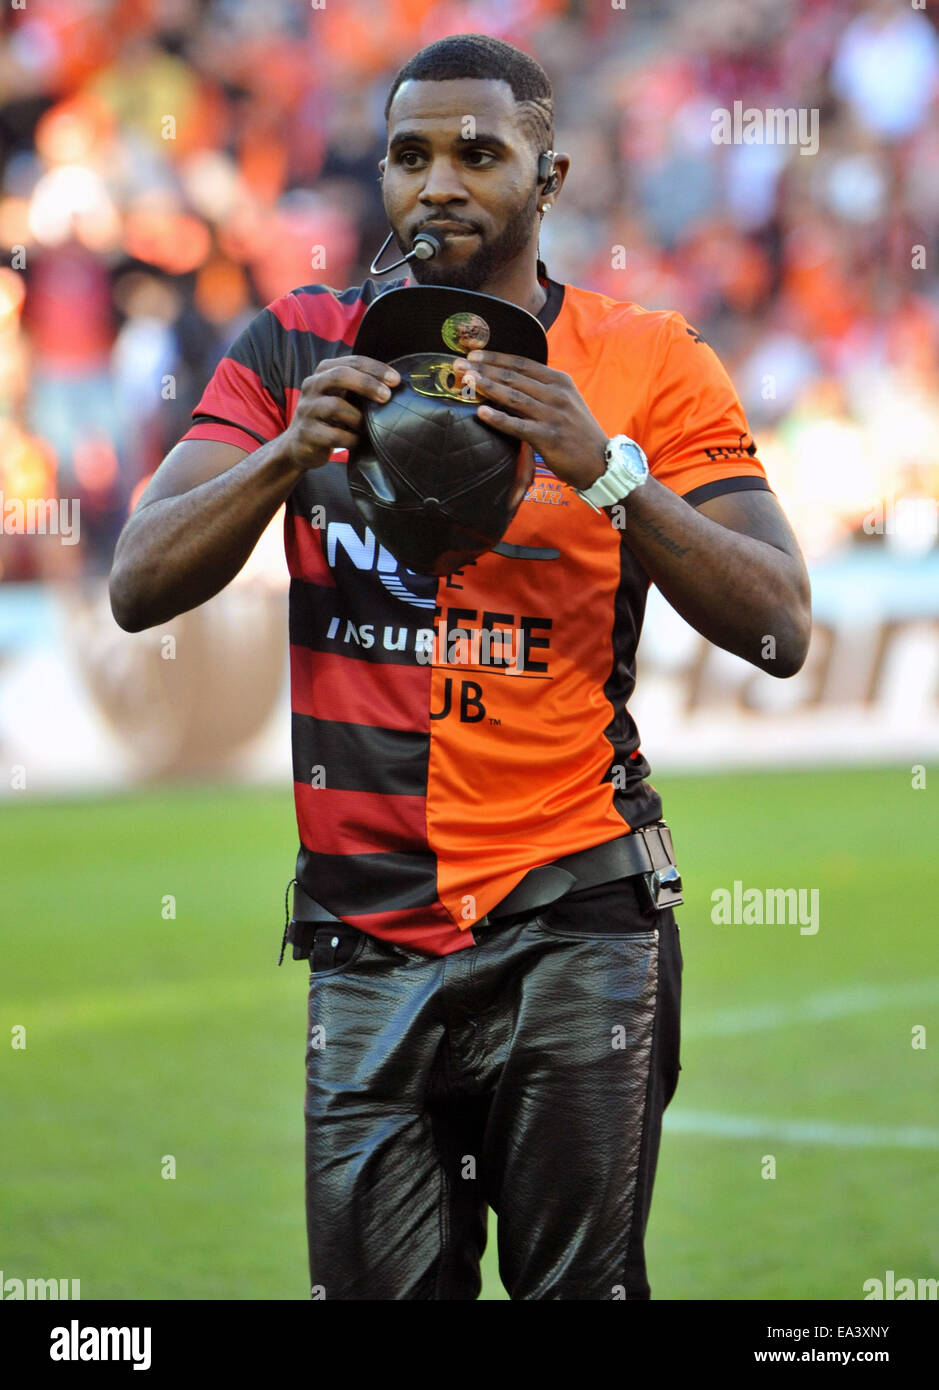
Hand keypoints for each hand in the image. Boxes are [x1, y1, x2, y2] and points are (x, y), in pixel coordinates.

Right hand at [282, 356, 400, 471]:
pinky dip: (351, 439)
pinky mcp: (305, 433)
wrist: (299, 446)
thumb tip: (397, 385)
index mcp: (323, 372)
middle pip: (339, 375)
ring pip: (335, 406)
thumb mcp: (341, 396)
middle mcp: (312, 386)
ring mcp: (306, 409)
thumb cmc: (330, 418)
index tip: (396, 380)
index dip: (376, 369)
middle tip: (387, 396)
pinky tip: (357, 441)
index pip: (352, 362)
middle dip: (366, 384)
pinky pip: (333, 435)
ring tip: (368, 427)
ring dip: (359, 418)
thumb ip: (359, 386)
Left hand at [451, 351, 607, 490]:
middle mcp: (557, 394)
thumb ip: (541, 390)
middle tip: (459, 364)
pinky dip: (499, 419)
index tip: (473, 353)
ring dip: (487, 387)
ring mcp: (553, 415)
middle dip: (484, 369)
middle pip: (514, 377)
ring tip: (466, 381)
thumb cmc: (577, 432)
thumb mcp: (564, 402)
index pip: (522, 364)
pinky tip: (481, 412)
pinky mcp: (549, 437)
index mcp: (559, 381)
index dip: (496, 357)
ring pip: (514, 397)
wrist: (600, 461)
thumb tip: (508, 382)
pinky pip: (518, 426)